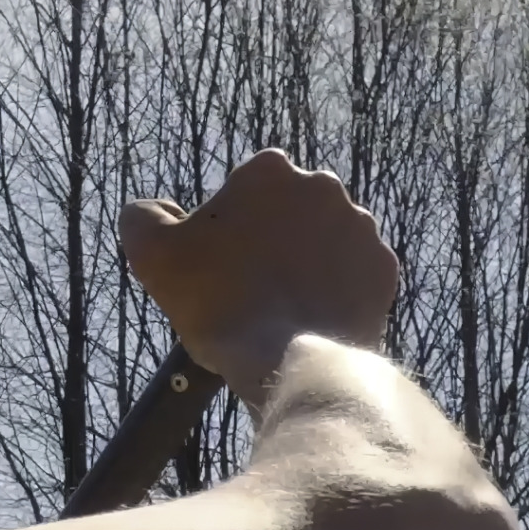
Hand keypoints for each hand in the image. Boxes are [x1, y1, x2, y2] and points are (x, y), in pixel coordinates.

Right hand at [118, 150, 397, 400]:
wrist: (291, 359)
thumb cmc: (219, 302)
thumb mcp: (153, 253)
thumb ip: (144, 217)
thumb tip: (152, 210)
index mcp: (270, 170)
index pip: (243, 193)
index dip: (226, 230)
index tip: (220, 267)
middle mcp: (324, 187)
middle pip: (287, 215)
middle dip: (271, 243)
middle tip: (249, 289)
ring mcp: (361, 227)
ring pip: (323, 243)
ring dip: (305, 265)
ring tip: (282, 308)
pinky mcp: (385, 269)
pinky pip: (353, 276)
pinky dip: (335, 292)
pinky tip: (311, 318)